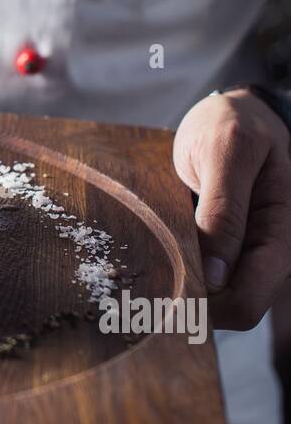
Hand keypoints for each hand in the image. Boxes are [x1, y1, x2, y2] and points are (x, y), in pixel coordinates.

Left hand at [174, 89, 290, 329]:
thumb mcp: (227, 151)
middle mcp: (273, 252)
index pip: (248, 300)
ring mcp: (252, 254)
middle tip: (147, 288)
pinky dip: (185, 278)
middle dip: (194, 306)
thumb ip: (224, 209)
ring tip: (152, 272)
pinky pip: (210, 281)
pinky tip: (162, 263)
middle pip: (235, 311)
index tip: (162, 292)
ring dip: (187, 293)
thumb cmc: (234, 124)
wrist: (236, 112)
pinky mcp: (231, 251)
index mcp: (283, 231)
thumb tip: (217, 275)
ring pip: (221, 301)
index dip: (208, 306)